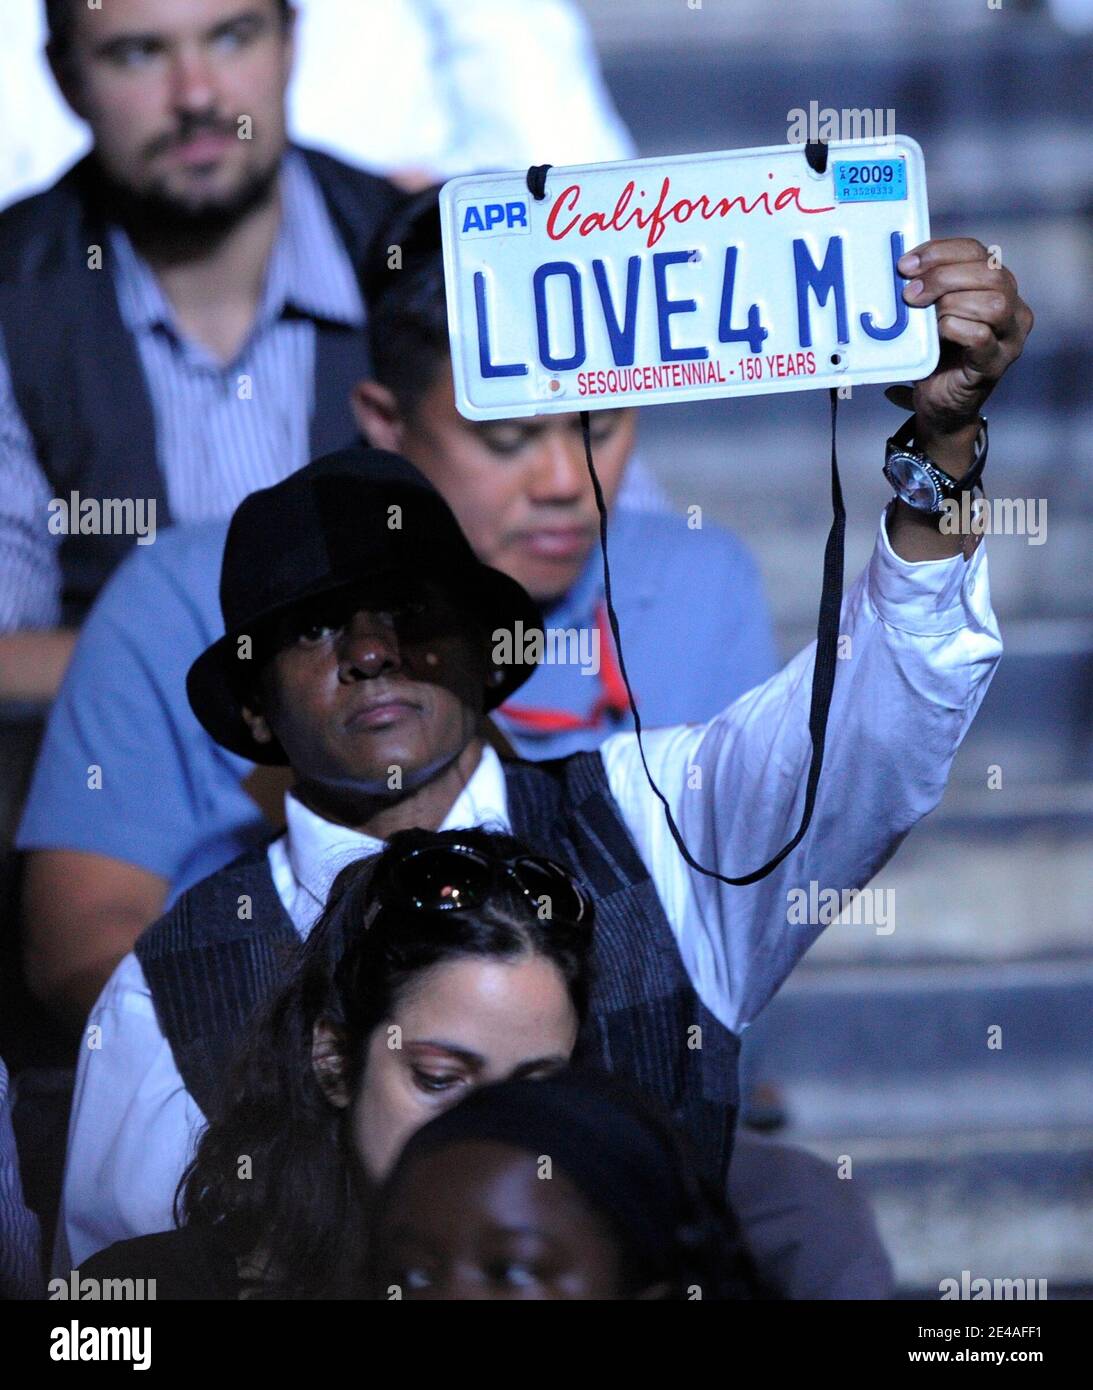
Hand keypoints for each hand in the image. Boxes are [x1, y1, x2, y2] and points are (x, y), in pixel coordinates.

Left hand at [898, 238, 1032, 470]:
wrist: (940, 404)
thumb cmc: (936, 355)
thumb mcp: (930, 313)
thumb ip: (928, 288)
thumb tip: (904, 266)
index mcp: (998, 287)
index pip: (977, 252)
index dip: (941, 252)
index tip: (907, 264)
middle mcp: (1013, 308)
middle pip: (989, 273)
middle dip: (943, 276)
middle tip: (909, 292)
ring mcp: (1010, 338)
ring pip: (993, 303)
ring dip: (951, 303)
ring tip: (924, 316)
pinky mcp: (996, 363)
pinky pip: (981, 336)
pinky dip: (955, 328)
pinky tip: (937, 333)